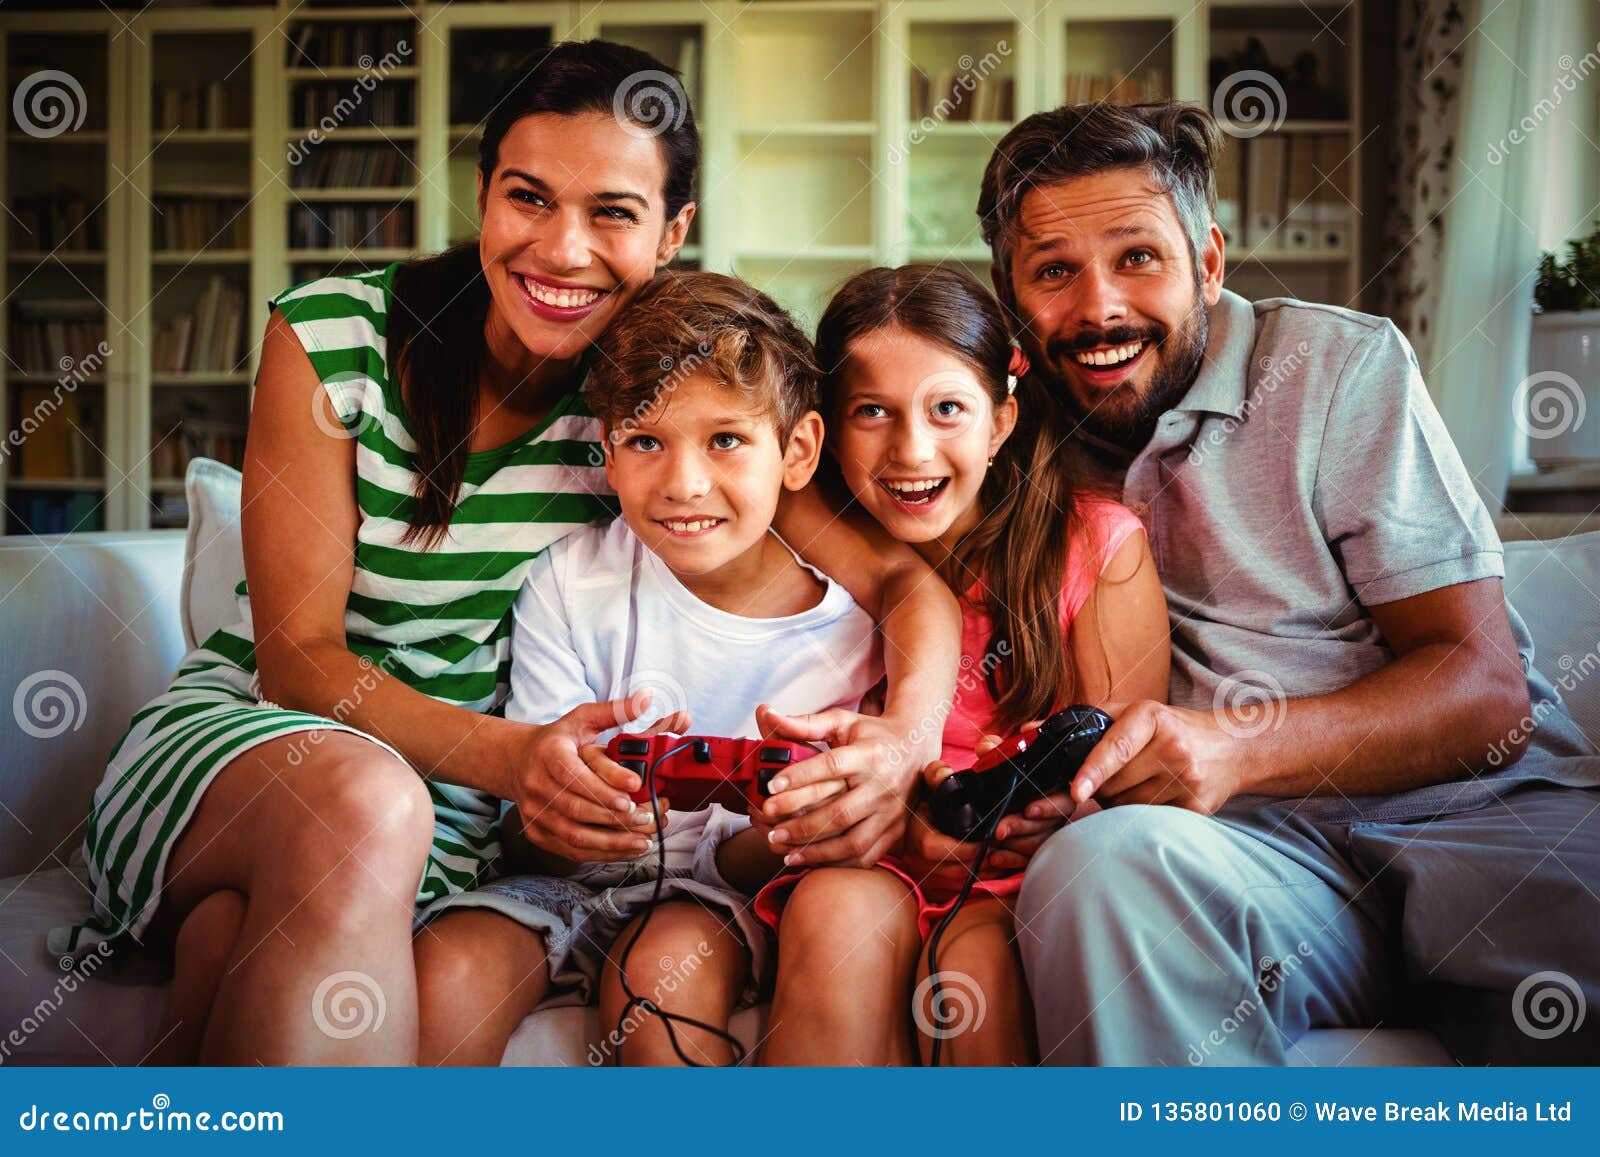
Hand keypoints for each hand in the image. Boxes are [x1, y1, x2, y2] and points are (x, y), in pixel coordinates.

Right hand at [500, 692, 688, 861]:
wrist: (517, 762)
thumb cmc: (558, 740)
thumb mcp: (583, 718)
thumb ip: (616, 710)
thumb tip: (647, 699)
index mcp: (549, 754)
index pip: (575, 775)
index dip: (605, 786)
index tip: (634, 789)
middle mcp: (538, 785)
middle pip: (578, 809)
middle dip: (617, 817)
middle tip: (649, 817)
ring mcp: (535, 812)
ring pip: (575, 835)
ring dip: (613, 841)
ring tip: (644, 838)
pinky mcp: (537, 832)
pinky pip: (571, 850)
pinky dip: (601, 853)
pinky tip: (625, 848)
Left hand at [754, 704, 923, 868]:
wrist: (915, 747)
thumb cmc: (871, 734)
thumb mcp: (841, 721)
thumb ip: (803, 723)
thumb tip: (765, 714)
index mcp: (870, 754)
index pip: (831, 767)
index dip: (799, 776)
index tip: (771, 786)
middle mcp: (884, 785)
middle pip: (839, 813)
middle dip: (802, 826)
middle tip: (771, 832)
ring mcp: (891, 812)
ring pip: (852, 841)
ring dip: (817, 851)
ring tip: (787, 853)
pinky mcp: (895, 831)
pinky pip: (866, 856)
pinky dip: (837, 863)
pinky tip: (812, 860)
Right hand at [897, 760, 1029, 891]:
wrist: (910, 824)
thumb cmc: (922, 803)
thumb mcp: (926, 785)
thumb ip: (937, 775)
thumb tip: (946, 774)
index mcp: (916, 837)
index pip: (937, 849)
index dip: (964, 848)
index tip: (986, 840)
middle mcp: (918, 862)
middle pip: (955, 870)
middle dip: (981, 860)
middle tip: (1001, 845)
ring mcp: (926, 878)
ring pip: (961, 882)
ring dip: (983, 870)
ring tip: (1000, 854)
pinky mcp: (935, 889)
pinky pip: (961, 889)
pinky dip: (979, 879)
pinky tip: (991, 865)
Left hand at [963, 721, 1073, 854]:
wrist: (1011, 789)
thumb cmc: (1014, 768)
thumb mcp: (1005, 755)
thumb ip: (996, 749)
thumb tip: (987, 747)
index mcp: (1057, 784)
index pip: (1062, 798)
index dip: (1047, 806)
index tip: (1029, 810)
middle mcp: (1058, 809)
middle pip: (1049, 823)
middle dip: (1022, 827)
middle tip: (1000, 830)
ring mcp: (1050, 828)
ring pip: (1039, 842)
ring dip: (1016, 845)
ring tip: (993, 844)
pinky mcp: (1038, 844)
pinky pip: (1029, 857)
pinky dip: (1011, 860)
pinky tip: (995, 858)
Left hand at [1069, 701, 1246, 813]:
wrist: (1232, 746)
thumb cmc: (1171, 728)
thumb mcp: (1133, 712)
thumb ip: (1083, 720)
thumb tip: (1027, 731)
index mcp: (1152, 717)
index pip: (1117, 747)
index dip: (1093, 770)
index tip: (1076, 791)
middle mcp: (1172, 747)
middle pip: (1114, 785)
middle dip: (1100, 787)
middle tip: (1111, 777)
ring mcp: (1187, 780)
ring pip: (1128, 807)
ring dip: (1119, 803)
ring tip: (1137, 783)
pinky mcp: (1196, 807)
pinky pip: (1149, 821)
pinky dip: (1140, 816)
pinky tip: (1154, 796)